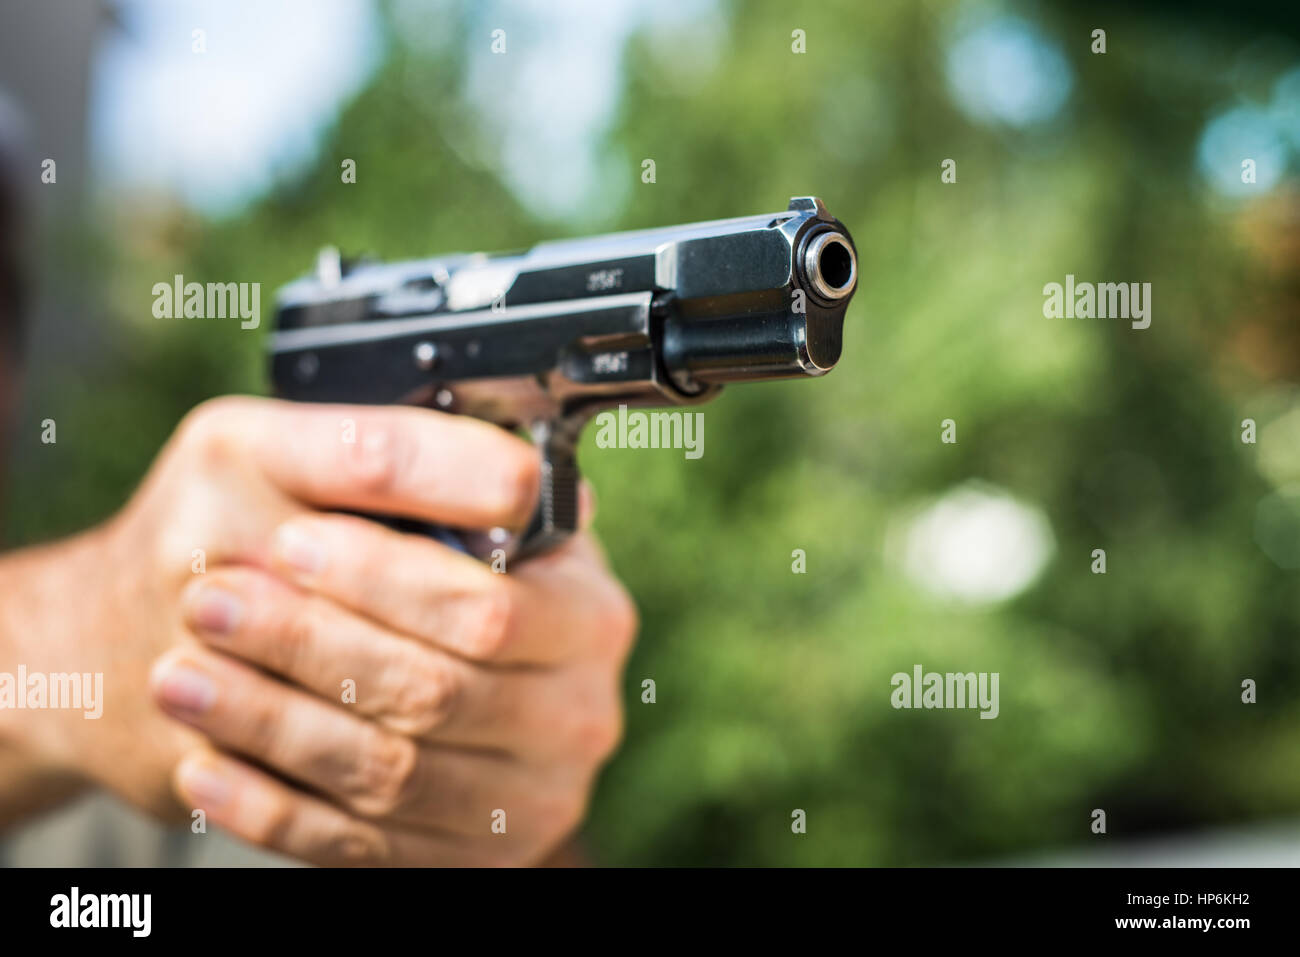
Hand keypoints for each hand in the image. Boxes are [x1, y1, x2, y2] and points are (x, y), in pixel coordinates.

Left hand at [0, 396, 636, 865]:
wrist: (335, 660)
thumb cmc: (364, 552)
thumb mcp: (384, 486)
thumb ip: (406, 458)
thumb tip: (484, 473)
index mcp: (585, 607)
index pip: (494, 604)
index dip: (386, 577)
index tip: (291, 543)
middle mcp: (576, 708)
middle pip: (439, 691)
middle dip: (311, 645)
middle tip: (208, 605)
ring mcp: (530, 795)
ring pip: (393, 773)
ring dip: (273, 724)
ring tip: (182, 676)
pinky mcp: (470, 857)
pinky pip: (364, 848)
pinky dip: (273, 808)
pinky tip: (205, 767)